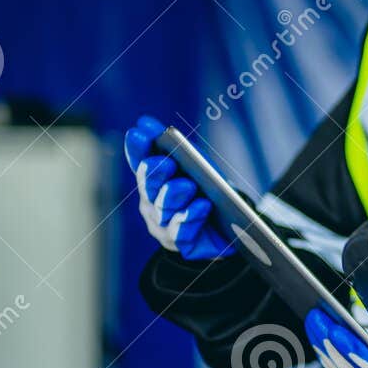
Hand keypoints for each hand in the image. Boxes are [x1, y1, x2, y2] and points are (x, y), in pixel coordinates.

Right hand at [124, 115, 234, 259]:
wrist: (229, 228)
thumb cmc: (208, 191)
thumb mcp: (195, 166)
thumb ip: (175, 146)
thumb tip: (146, 122)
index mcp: (153, 181)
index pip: (139, 162)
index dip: (137, 149)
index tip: (138, 134)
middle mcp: (151, 204)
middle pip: (148, 187)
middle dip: (155, 173)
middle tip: (167, 162)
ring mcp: (162, 226)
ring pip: (163, 210)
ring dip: (174, 195)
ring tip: (188, 185)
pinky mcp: (180, 245)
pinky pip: (181, 232)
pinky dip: (190, 217)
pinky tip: (202, 205)